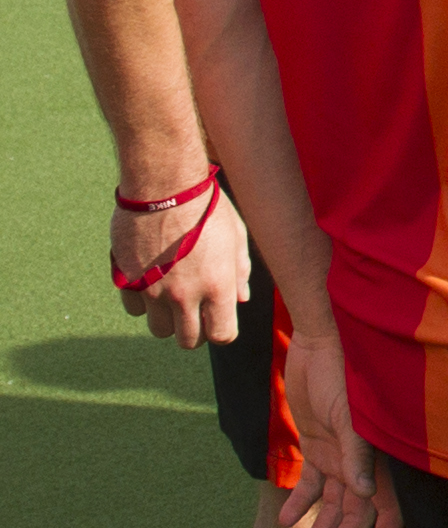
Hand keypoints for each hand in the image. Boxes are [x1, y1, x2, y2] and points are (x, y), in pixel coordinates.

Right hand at [123, 188, 250, 348]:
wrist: (163, 187)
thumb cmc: (206, 208)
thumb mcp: (236, 236)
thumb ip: (240, 272)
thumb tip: (241, 298)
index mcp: (218, 287)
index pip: (222, 335)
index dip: (221, 330)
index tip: (218, 319)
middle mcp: (185, 295)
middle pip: (188, 340)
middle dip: (194, 329)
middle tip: (195, 310)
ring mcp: (153, 291)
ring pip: (159, 330)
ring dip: (167, 319)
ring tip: (173, 295)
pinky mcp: (127, 281)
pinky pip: (134, 310)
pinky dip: (143, 302)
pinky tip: (151, 281)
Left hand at [275, 310, 399, 527]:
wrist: (321, 339)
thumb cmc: (346, 372)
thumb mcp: (351, 414)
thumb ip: (358, 454)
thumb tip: (364, 496)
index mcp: (382, 457)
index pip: (388, 509)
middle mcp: (364, 462)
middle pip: (355, 514)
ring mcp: (340, 455)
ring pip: (331, 505)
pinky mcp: (319, 445)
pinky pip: (311, 483)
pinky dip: (300, 502)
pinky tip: (286, 518)